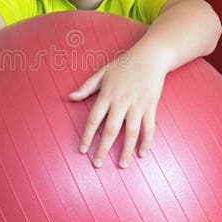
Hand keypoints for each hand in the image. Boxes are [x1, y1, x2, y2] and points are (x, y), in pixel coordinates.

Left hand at [69, 52, 164, 167]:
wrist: (151, 56)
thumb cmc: (125, 64)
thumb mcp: (103, 72)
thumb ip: (87, 86)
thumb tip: (70, 97)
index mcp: (107, 94)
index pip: (94, 118)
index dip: (87, 135)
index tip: (82, 150)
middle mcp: (122, 101)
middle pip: (110, 130)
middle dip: (103, 149)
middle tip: (97, 164)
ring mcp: (138, 105)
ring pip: (131, 132)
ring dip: (126, 150)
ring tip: (122, 165)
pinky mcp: (151, 106)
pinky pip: (149, 128)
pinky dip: (146, 141)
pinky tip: (142, 153)